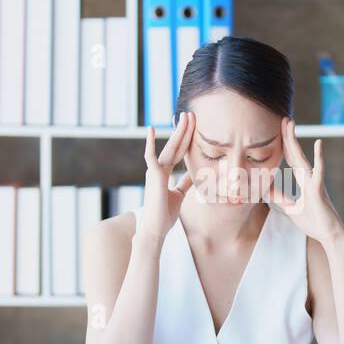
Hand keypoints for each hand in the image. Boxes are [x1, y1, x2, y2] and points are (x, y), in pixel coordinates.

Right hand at [137, 110, 194, 246]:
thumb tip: (192, 175)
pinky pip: (151, 156)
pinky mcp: (153, 175)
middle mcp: (159, 169)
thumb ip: (183, 183)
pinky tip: (152, 129)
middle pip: (175, 146)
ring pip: (169, 147)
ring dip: (178, 132)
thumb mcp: (179, 195)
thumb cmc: (165, 214)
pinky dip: (151, 143)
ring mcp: (155, 171)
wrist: (155, 229)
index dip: (186, 139)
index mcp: (165, 173)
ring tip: (184, 116)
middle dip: (184, 130)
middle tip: (190, 114)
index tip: (191, 126)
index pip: (179, 152)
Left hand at [268, 117, 343, 247]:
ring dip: (296, 141)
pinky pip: (318, 172)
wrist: (329, 234)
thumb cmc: (313, 222)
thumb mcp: (290, 209)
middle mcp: (309, 177)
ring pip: (303, 158)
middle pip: (296, 153)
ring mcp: (315, 182)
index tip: (279, 129)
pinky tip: (318, 144)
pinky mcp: (319, 190)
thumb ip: (279, 198)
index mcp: (304, 180)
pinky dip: (319, 158)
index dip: (285, 144)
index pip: (292, 158)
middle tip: (284, 119)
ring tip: (291, 125)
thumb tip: (265, 189)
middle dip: (289, 136)